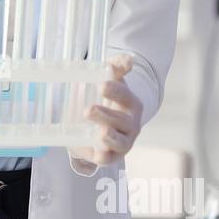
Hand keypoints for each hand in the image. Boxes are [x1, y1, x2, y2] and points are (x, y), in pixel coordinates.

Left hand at [70, 54, 141, 173]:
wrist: (97, 120)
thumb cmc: (105, 97)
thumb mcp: (109, 79)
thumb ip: (116, 67)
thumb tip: (128, 59)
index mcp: (130, 102)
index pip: (125, 96)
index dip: (115, 91)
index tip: (101, 85)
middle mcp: (130, 123)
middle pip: (123, 121)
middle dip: (106, 115)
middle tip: (88, 109)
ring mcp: (122, 141)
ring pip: (120, 142)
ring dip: (109, 138)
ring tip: (100, 132)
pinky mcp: (111, 155)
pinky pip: (109, 158)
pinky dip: (104, 157)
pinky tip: (96, 154)